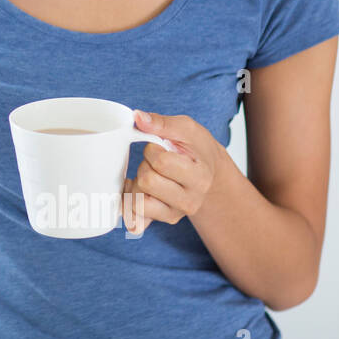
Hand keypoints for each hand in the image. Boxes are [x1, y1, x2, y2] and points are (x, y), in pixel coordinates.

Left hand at [121, 110, 221, 235]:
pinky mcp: (163, 220)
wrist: (208, 172)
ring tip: (151, 176)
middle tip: (155, 163)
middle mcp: (190, 200)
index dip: (153, 149)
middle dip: (145, 166)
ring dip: (137, 185)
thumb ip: (162, 123)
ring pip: (138, 201)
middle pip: (147, 181)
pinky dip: (130, 204)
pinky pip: (136, 221)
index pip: (161, 162)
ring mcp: (176, 213)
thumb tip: (137, 117)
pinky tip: (138, 192)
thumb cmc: (196, 149)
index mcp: (199, 176)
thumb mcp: (186, 129)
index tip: (160, 147)